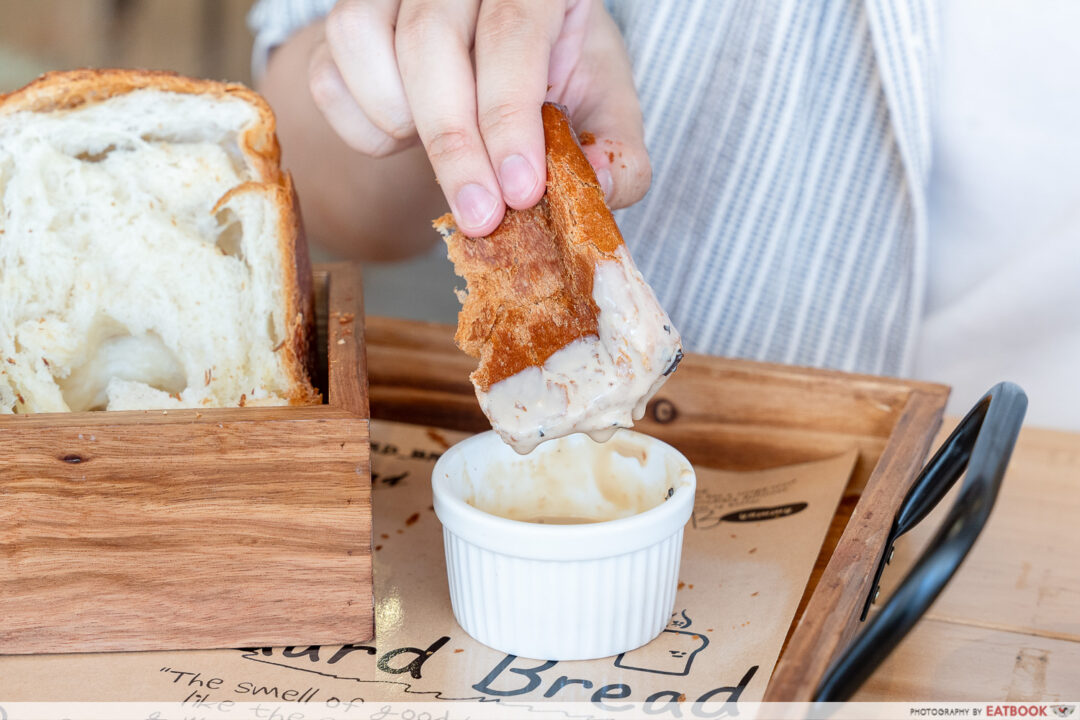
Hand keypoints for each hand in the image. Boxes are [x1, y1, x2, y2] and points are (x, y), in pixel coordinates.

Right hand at [309, 0, 649, 236]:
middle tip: (480, 216)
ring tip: (451, 154)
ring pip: (365, 44)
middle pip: (431, 40)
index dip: (510, 118)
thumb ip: (616, 152)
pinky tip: (408, 137)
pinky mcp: (346, 16)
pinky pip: (330, 77)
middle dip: (455, 144)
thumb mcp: (601, 110)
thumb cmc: (553, 78)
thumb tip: (600, 186)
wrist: (494, 65)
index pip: (511, 31)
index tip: (519, 192)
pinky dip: (365, 129)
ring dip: (401, 124)